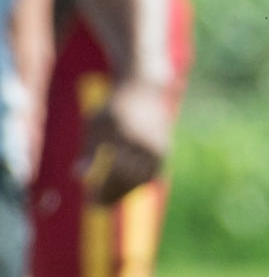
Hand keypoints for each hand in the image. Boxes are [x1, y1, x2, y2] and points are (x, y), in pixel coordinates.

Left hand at [77, 78, 170, 203]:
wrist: (143, 92)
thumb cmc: (113, 109)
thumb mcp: (95, 124)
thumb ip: (88, 150)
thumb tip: (76, 176)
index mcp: (126, 133)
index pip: (114, 170)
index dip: (101, 188)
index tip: (88, 198)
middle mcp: (145, 141)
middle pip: (128, 179)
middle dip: (111, 195)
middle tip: (94, 205)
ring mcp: (158, 147)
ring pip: (140, 181)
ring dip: (123, 193)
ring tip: (105, 200)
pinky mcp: (164, 152)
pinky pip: (150, 176)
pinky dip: (135, 185)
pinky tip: (120, 189)